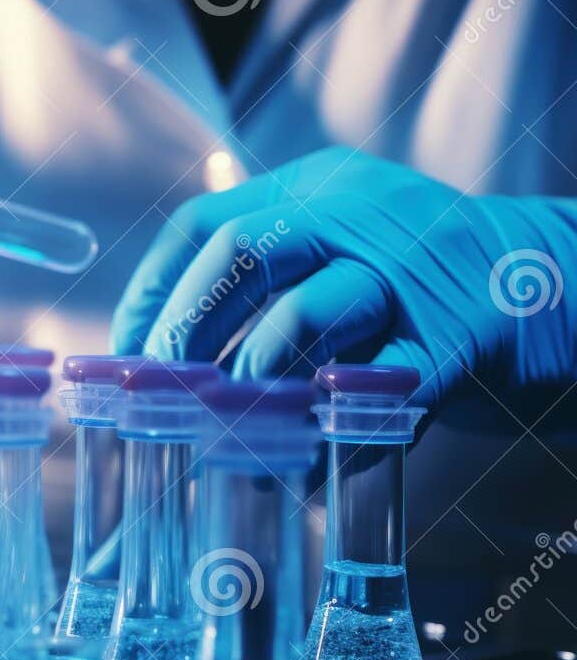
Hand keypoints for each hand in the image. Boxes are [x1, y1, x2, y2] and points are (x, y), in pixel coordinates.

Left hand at [110, 146, 576, 406]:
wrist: (562, 284)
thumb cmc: (423, 284)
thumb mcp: (347, 248)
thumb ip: (269, 285)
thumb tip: (166, 363)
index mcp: (319, 189)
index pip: (205, 221)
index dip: (153, 290)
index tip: (126, 349)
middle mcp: (360, 215)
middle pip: (242, 252)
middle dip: (186, 326)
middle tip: (163, 387)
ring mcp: (411, 274)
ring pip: (305, 314)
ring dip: (253, 380)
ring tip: (227, 430)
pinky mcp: (455, 341)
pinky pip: (372, 394)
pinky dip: (326, 438)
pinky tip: (300, 470)